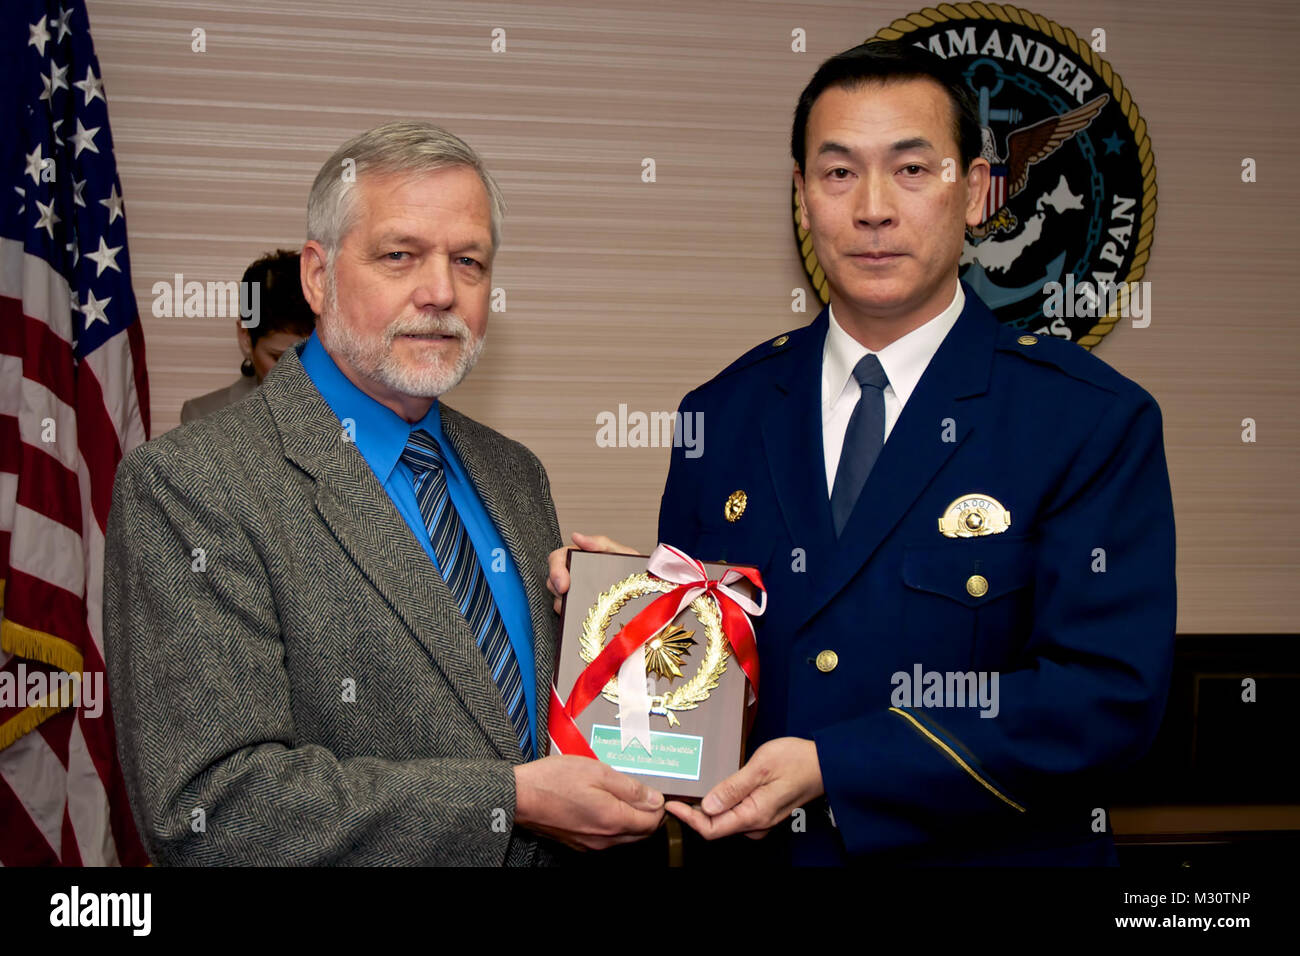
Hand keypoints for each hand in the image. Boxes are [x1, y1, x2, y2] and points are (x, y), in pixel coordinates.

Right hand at [514, 754, 664, 850]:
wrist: (520, 797)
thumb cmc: (554, 780)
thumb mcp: (598, 771)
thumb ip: (630, 787)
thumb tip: (655, 799)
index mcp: (614, 820)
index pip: (653, 822)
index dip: (660, 806)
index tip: (658, 792)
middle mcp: (605, 838)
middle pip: (642, 833)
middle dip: (649, 815)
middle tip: (646, 793)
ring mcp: (591, 844)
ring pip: (625, 837)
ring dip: (632, 820)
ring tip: (625, 795)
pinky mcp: (579, 844)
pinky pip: (607, 838)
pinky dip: (614, 825)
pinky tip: (606, 805)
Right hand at [547, 532, 637, 613]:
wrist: (649, 591)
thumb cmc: (634, 571)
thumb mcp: (621, 553)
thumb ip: (600, 543)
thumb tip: (577, 537)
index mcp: (582, 559)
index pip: (557, 559)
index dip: (555, 570)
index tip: (563, 585)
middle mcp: (576, 576)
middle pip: (552, 580)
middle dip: (557, 589)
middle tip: (567, 597)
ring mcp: (577, 595)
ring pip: (557, 600)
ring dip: (564, 605)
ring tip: (580, 608)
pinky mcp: (581, 611)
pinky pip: (568, 616)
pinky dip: (572, 617)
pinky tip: (585, 617)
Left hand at [664, 737, 823, 840]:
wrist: (825, 763)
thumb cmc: (796, 761)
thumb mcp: (761, 767)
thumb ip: (733, 788)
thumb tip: (707, 806)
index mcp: (754, 815)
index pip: (711, 828)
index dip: (688, 818)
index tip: (671, 805)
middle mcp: (756, 823)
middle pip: (716, 826)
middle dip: (693, 814)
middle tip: (675, 796)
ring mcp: (761, 819)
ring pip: (725, 820)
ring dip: (706, 808)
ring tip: (689, 791)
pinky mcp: (764, 811)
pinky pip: (736, 813)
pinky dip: (721, 804)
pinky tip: (713, 790)